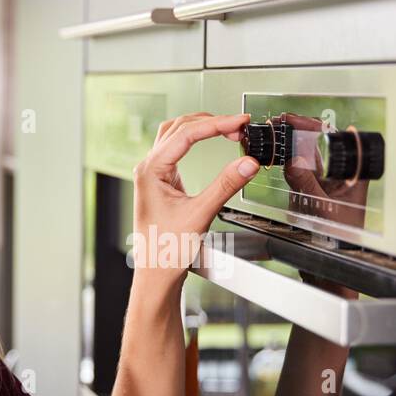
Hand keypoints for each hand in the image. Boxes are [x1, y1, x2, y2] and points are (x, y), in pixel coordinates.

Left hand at [130, 111, 256, 287]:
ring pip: (175, 134)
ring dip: (201, 127)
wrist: (156, 273)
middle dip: (211, 122)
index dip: (217, 125)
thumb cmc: (166, 250)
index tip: (240, 122)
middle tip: (239, 125)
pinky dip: (194, 139)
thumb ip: (225, 185)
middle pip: (179, 127)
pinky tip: (208, 140)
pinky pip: (175, 148)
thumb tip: (247, 163)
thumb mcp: (201, 214)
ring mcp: (152, 174)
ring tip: (227, 127)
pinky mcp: (160, 181)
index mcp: (151, 171)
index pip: (187, 134)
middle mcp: (148, 168)